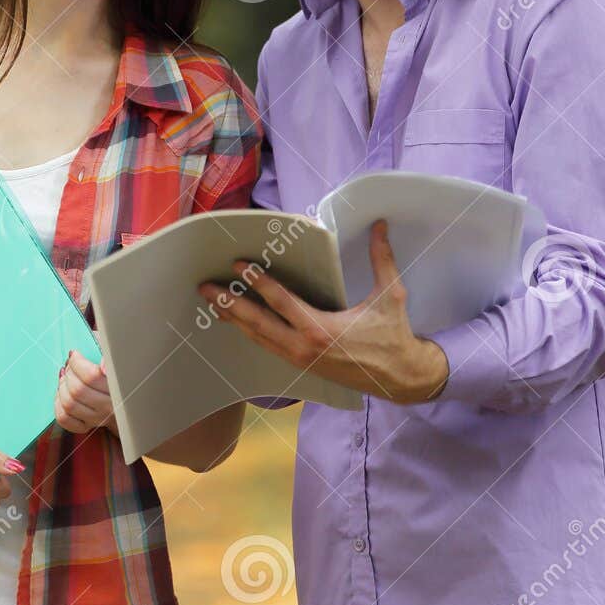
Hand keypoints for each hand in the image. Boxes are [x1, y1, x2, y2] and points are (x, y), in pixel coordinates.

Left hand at [54, 349, 117, 435]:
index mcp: (119, 390)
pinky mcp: (86, 426)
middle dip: (68, 373)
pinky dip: (58, 404)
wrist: (127, 404)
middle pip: (78, 390)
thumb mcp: (119, 366)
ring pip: (69, 404)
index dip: (77, 363)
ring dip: (61, 387)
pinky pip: (64, 419)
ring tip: (65, 377)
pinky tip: (62, 393)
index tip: (74, 355)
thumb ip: (111, 361)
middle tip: (69, 365)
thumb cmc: (120, 379)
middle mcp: (109, 407)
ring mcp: (97, 419)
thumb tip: (102, 367)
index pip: (92, 377)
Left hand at [198, 219, 449, 404]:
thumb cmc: (394, 336)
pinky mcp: (299, 365)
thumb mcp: (391, 295)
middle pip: (256, 322)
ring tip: (211, 301)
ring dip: (232, 318)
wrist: (400, 379)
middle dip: (228, 304)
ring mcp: (298, 358)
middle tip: (205, 287)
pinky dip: (248, 331)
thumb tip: (380, 225)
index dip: (258, 282)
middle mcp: (303, 346)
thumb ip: (382, 259)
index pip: (281, 302)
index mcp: (321, 329)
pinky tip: (235, 321)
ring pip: (257, 337)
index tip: (238, 265)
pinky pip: (267, 345)